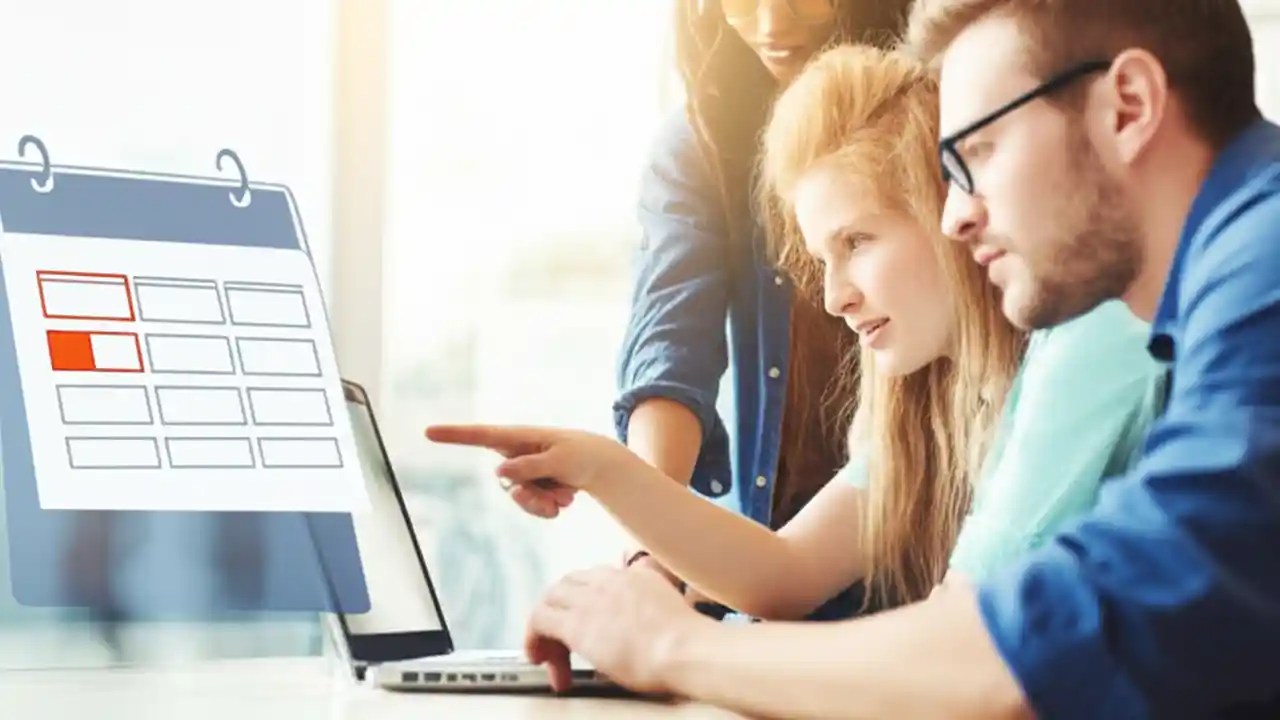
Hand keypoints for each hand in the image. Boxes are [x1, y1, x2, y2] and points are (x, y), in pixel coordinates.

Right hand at [424, 424, 653, 517]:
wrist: (601, 464)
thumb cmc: (582, 454)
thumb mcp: (561, 460)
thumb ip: (531, 466)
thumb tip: (499, 471)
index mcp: (520, 437)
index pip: (482, 435)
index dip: (455, 435)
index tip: (429, 432)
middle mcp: (516, 453)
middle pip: (507, 483)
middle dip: (531, 497)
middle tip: (559, 499)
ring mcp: (523, 471)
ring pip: (519, 498)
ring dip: (544, 503)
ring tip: (568, 496)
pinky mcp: (531, 485)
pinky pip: (530, 506)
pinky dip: (550, 506)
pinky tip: (566, 497)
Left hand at [524, 565, 708, 693]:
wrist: (684, 649)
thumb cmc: (686, 639)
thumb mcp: (671, 599)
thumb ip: (653, 587)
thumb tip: (643, 590)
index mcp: (633, 575)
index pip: (594, 577)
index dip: (583, 601)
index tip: (586, 624)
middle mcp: (607, 581)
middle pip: (567, 585)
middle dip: (561, 613)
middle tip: (562, 643)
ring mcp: (589, 600)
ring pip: (550, 600)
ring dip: (545, 628)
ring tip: (546, 655)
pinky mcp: (575, 625)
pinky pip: (539, 621)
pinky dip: (533, 637)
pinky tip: (539, 657)